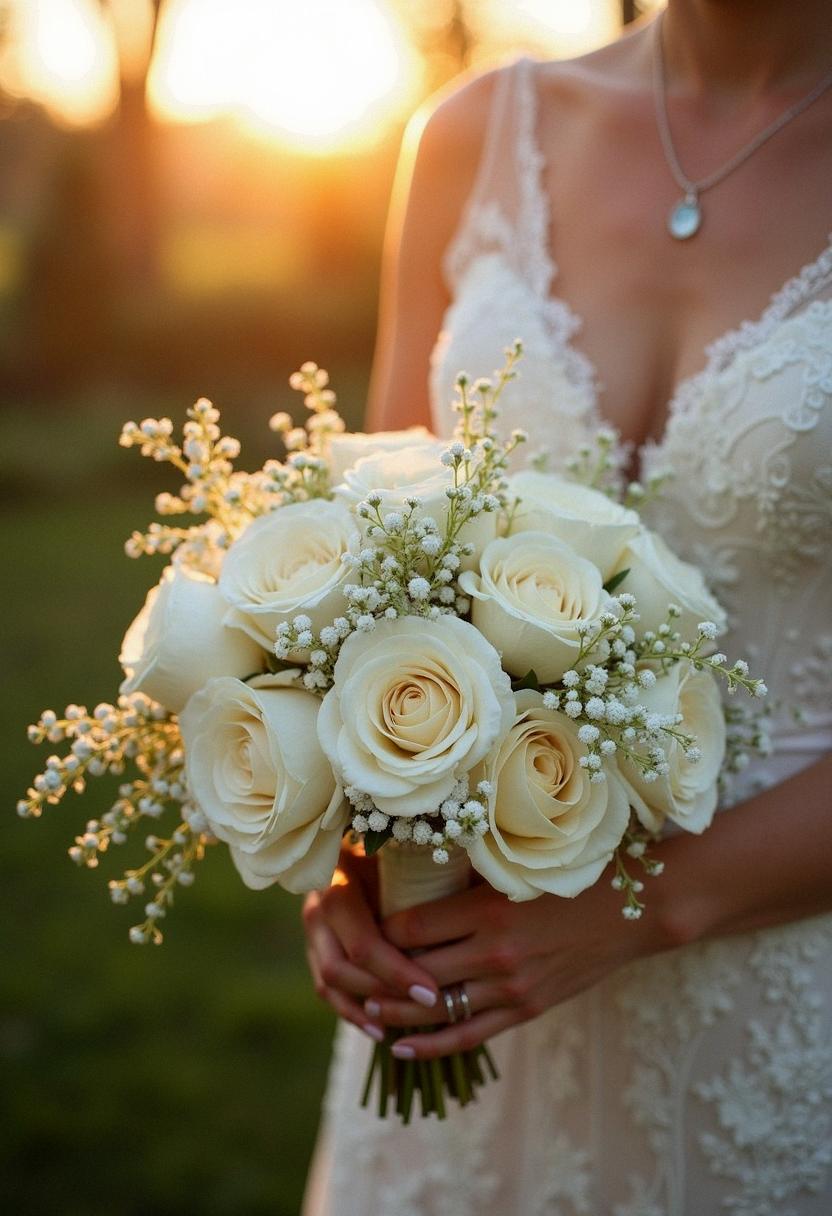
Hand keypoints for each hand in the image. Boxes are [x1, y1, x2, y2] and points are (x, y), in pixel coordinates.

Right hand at [302, 844, 441, 1039]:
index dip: (395, 970)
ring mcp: (312, 929)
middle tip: (428, 1007)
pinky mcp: (316, 948)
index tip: (432, 989)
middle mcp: (317, 904)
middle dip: (384, 992)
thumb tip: (479, 893)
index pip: (361, 938)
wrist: (371, 845)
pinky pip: (327, 989)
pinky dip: (351, 1012)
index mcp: (339, 876)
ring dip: (365, 1010)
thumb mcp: (417, 853)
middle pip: (340, 966)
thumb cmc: (408, 845)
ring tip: (406, 1027)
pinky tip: (381, 1031)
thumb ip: (434, 872)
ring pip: (329, 983)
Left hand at [363, 872, 667, 1059]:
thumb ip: (469, 875)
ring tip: (363, 1007)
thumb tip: (411, 869)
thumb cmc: (573, 875)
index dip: (375, 928)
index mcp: (488, 909)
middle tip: (347, 967)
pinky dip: (430, 1046)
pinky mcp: (527, 1010)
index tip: (358, 919)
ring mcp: (511, 987)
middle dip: (374, 972)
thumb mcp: (517, 867)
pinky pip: (468, 1036)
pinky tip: (399, 1046)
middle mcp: (495, 953)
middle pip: (413, 970)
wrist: (635, 913)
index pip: (408, 927)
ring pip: (434, 1009)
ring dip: (393, 1011)